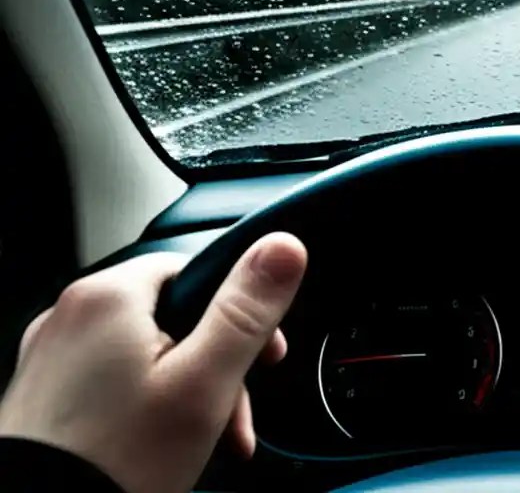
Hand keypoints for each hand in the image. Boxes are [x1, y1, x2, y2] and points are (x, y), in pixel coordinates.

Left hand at [0, 233, 306, 492]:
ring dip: (189, 389)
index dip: (241, 309)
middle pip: (174, 317)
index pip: (196, 268)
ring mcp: (53, 358)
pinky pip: (114, 382)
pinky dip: (148, 404)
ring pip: (146, 353)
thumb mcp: (204, 382)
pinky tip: (165, 441)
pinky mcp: (47, 395)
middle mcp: (70, 316)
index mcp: (108, 297)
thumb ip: (246, 310)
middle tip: (234, 409)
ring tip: (207, 437)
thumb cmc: (116, 461)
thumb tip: (283, 246)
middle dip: (218, 364)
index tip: (265, 351)